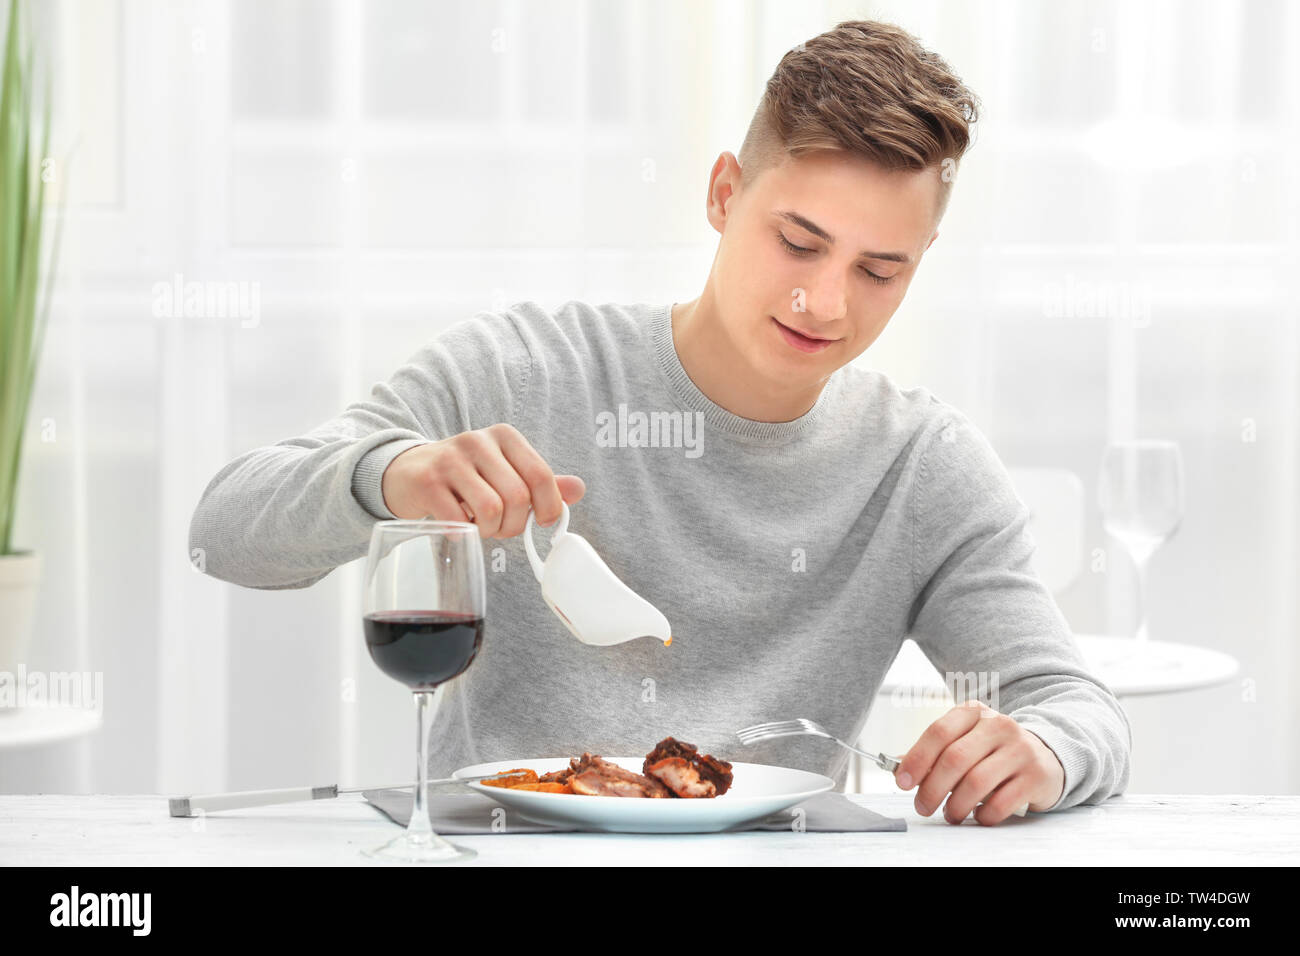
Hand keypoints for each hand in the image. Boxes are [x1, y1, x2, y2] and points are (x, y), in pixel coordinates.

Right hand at [380, 423, 585, 537]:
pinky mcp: (427, 481)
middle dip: (514, 525)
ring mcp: (450, 459)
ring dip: (489, 531)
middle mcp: (478, 441)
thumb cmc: (464, 477)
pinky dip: (464, 533)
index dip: (547, 506)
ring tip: (480, 526)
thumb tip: (578, 489)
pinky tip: (458, 526)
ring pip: (491, 510)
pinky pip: (459, 520)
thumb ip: (539, 481)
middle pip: (517, 497)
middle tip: (501, 528)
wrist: (405, 471)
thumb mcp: (504, 472)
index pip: (540, 474)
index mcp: (504, 436)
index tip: (542, 521)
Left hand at [894, 700, 1064, 825]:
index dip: (916, 759)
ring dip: (955, 805)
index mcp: (974, 713)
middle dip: (932, 789)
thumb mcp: (965, 742)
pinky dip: (983, 815)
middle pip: (955, 759)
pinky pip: (1000, 802)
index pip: (938, 732)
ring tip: (951, 814)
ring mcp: (1020, 749)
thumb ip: (934, 754)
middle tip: (923, 806)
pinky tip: (978, 815)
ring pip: (976, 782)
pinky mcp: (1036, 775)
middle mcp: (999, 725)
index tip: (902, 782)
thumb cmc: (994, 752)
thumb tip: (899, 769)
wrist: (1046, 756)